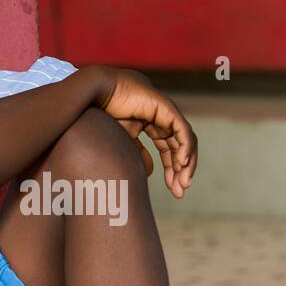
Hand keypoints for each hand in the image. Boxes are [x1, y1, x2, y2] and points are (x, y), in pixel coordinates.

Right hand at [96, 68, 197, 197]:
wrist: (98, 93)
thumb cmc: (106, 112)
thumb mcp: (125, 140)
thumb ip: (139, 154)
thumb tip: (152, 172)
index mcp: (153, 125)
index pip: (170, 151)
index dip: (172, 171)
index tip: (174, 191)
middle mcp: (163, 119)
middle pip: (180, 148)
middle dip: (181, 171)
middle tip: (180, 192)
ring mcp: (167, 113)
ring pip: (186, 141)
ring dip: (187, 163)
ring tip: (183, 182)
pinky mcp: (167, 109)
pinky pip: (183, 131)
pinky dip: (186, 147)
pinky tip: (182, 163)